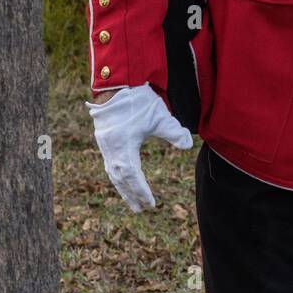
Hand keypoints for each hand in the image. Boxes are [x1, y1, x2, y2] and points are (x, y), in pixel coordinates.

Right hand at [85, 83, 193, 212]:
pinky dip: (118, 175)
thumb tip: (188, 144)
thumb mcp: (159, 116)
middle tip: (141, 210)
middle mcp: (111, 148)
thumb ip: (173, 132)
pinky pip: (110, 163)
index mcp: (123, 146)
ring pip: (113, 172)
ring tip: (132, 201)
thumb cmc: (138, 99)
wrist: (117, 82)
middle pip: (120, 179)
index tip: (150, 204)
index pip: (132, 176)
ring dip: (123, 187)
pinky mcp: (104, 138)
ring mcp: (105, 144)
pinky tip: (124, 179)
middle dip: (131, 195)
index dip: (141, 191)